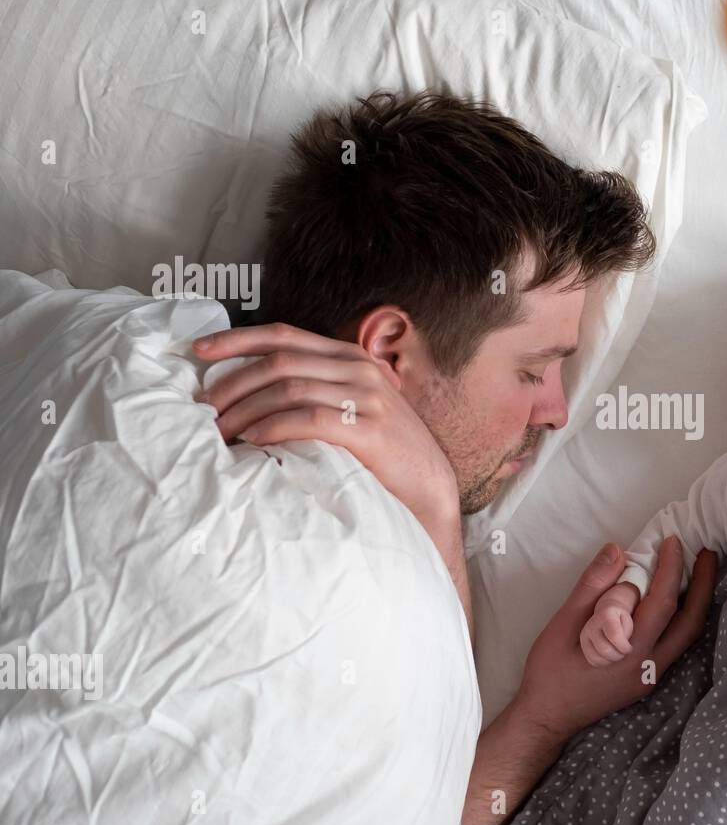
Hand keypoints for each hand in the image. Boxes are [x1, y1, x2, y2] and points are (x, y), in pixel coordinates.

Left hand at [192, 323, 458, 525]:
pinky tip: (254, 440)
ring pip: (289, 388)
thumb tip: (253, 396)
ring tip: (221, 432)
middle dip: (232, 383)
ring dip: (246, 409)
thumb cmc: (382, 454)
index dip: (238, 339)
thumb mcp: (352, 409)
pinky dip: (275, 426)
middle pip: (280, 362)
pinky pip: (310, 419)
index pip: (285, 336)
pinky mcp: (369, 429)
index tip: (199, 351)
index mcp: (350, 357)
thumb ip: (317, 392)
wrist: (429, 488)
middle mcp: (358, 368)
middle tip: (204, 410)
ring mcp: (367, 397)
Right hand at [514, 536, 716, 739]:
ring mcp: (652, 676)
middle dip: (702, 584)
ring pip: (686, 635)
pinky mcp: (647, 679)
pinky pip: (674, 643)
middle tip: (707, 552)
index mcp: (631, 652)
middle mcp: (650, 666)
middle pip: (690, 622)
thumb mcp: (563, 624)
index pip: (663, 603)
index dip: (671, 569)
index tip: (673, 541)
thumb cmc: (550, 671)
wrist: (546, 717)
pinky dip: (680, 617)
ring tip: (697, 570)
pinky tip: (674, 600)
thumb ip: (592, 586)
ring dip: (695, 601)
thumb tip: (616, 550)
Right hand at [580, 600, 635, 666]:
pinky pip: (592, 661)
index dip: (624, 647)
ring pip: (597, 657)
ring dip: (610, 660)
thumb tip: (625, 649)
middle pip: (605, 650)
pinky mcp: (583, 645)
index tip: (629, 648)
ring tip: (616, 654)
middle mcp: (592, 626)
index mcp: (606, 616)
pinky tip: (609, 656)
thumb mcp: (628, 622)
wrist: (606, 614)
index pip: (614, 636)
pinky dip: (602, 662)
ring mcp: (585, 636)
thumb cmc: (620, 620)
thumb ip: (627, 635)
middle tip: (623, 653)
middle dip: (618, 655)